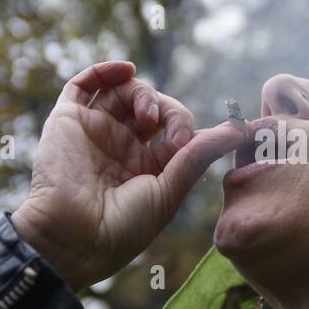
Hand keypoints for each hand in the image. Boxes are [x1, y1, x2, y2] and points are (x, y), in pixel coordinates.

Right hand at [12, 60, 248, 291]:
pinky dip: (105, 70)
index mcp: (145, 166)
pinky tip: (126, 70)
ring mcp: (94, 131)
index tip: (187, 139)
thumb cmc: (124, 227)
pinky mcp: (68, 121)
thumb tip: (240, 129)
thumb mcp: (170, 191)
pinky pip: (83, 85)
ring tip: (145, 113)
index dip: (183, 126)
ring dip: (141, 92)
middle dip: (164, 108)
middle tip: (163, 127)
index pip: (172, 129)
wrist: (74, 239)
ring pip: (122, 92)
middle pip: (149, 106)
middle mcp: (120, 146)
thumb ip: (199, 155)